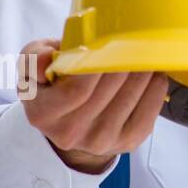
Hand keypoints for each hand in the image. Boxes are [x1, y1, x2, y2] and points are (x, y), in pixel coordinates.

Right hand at [17, 38, 168, 174]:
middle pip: (108, 91)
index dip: (97, 65)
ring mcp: (99, 141)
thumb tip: (48, 60)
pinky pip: (147, 114)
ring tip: (145, 55)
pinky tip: (154, 76)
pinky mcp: (125, 143)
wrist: (70, 123)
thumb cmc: (54, 86)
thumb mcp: (32, 69)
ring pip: (129, 100)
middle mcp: (69, 133)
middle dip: (124, 63)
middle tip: (134, 44)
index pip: (77, 90)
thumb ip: (34, 58)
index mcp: (43, 114)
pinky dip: (155, 91)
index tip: (107, 45)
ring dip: (142, 73)